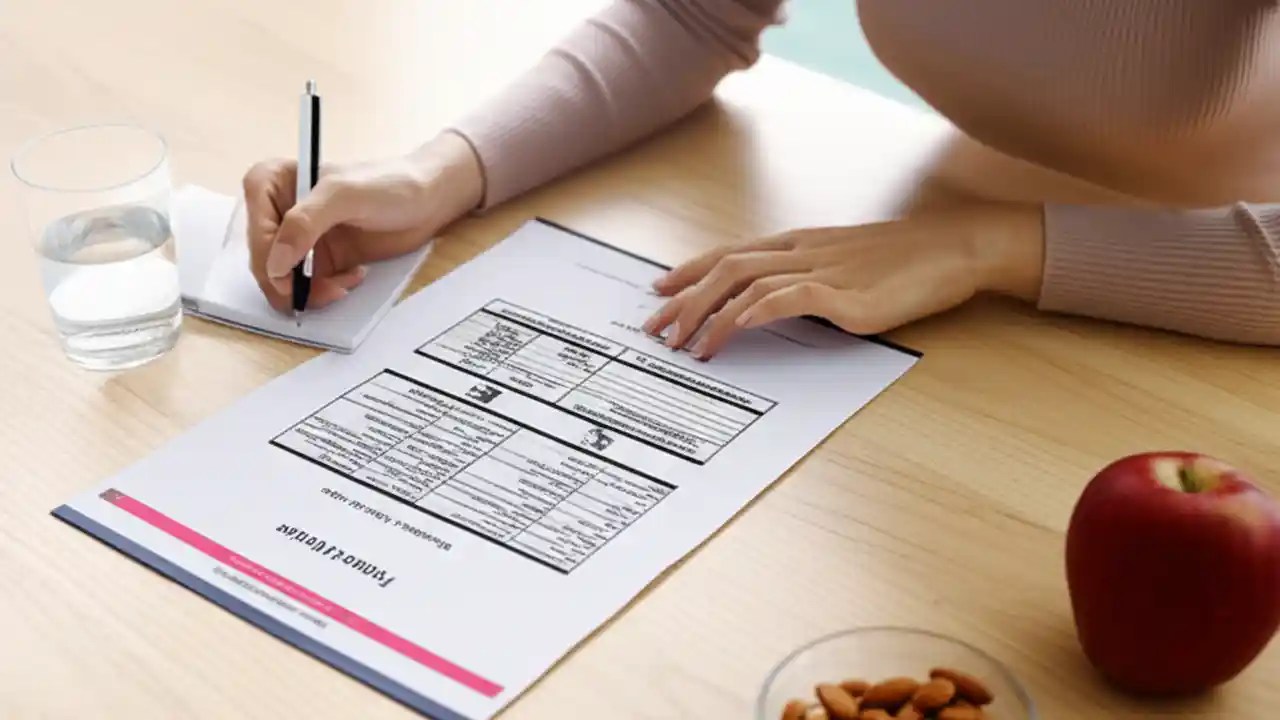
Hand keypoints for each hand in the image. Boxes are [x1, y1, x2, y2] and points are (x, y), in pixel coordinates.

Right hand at [243, 131, 482, 311]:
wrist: (428, 199)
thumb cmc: (390, 184)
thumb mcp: (344, 196)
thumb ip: (305, 223)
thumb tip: (276, 262)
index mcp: (272, 182)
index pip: (255, 230)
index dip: (269, 262)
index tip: (290, 281)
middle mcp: (279, 210)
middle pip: (265, 261)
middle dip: (291, 284)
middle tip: (324, 293)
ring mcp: (299, 237)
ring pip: (284, 280)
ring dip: (310, 291)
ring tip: (343, 286)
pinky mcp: (319, 258)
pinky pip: (308, 286)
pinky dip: (327, 291)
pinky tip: (354, 276)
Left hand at [642, 203, 1044, 358]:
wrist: (953, 249)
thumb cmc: (903, 260)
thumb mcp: (844, 265)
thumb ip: (807, 278)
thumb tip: (774, 302)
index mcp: (799, 243)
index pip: (730, 252)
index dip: (690, 269)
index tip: (659, 287)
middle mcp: (802, 251)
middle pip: (726, 267)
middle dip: (684, 298)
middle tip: (656, 327)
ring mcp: (822, 270)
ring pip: (746, 282)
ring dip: (709, 314)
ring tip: (686, 343)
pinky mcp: (844, 295)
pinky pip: (788, 298)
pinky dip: (755, 312)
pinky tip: (735, 328)